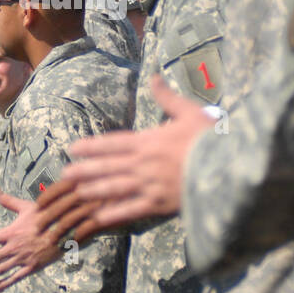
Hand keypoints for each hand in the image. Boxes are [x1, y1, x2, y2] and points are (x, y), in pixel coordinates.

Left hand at [0, 188, 94, 289]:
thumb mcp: (27, 207)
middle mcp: (14, 247)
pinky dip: (4, 283)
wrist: (67, 230)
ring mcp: (23, 258)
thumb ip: (9, 202)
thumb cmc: (46, 216)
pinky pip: (15, 278)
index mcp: (11, 232)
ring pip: (0, 271)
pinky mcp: (32, 267)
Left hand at [62, 77, 214, 229]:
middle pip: (107, 167)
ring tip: (78, 192)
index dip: (92, 146)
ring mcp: (150, 185)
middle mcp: (143, 163)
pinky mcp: (160, 204)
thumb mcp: (189, 112)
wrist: (228, 167)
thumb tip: (154, 76)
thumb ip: (168, 97)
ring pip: (114, 188)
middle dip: (85, 169)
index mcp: (149, 141)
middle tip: (65, 173)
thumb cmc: (210, 138)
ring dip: (94, 190)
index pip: (113, 143)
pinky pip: (131, 210)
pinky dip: (114, 213)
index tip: (74, 148)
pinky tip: (99, 216)